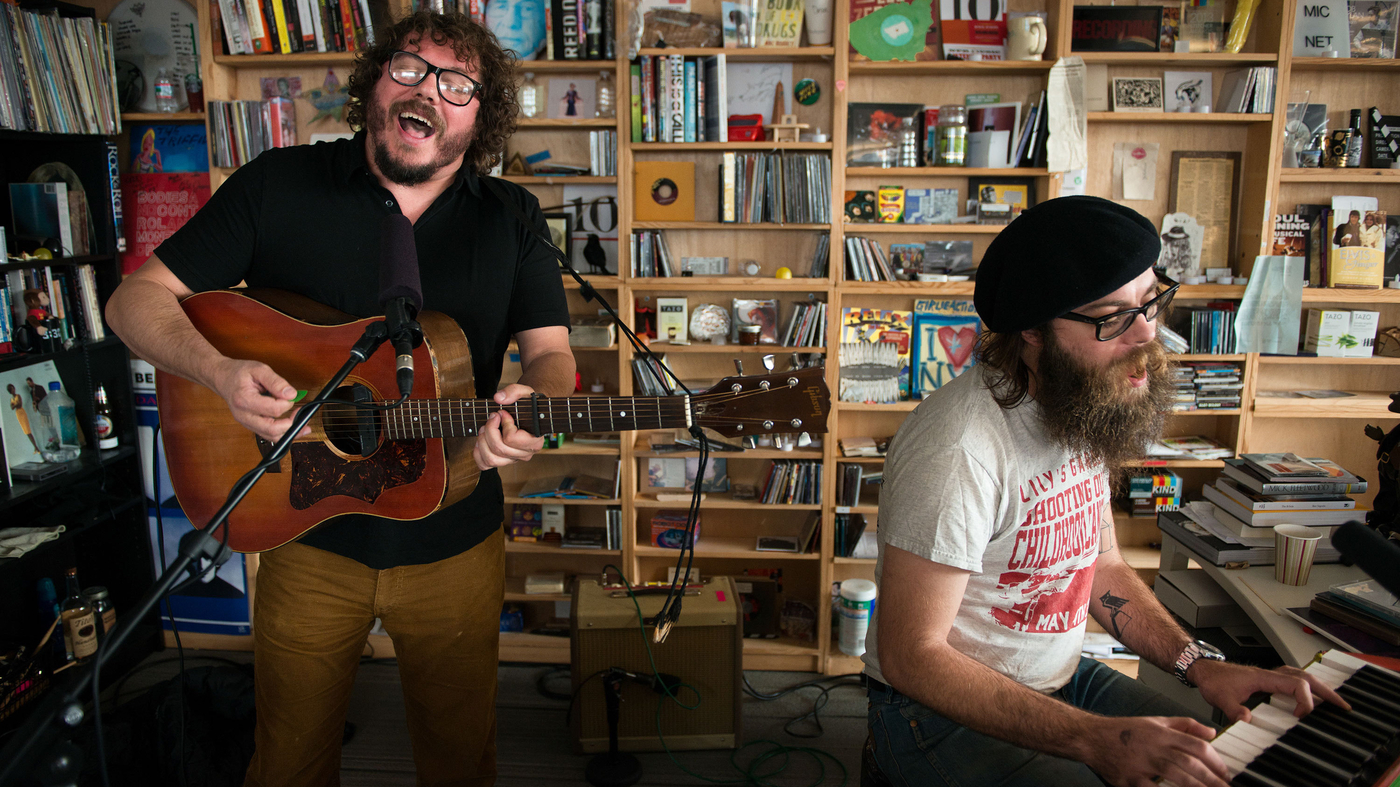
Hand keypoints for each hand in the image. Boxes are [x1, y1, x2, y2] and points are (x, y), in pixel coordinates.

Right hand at [209, 358, 305, 441]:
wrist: (223, 378)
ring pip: (271, 436)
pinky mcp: (252, 425)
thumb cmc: (240, 373)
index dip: (286, 403)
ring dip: (290, 432)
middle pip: (271, 429)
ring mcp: (247, 423)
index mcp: (244, 399)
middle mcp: (244, 415)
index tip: (291, 395)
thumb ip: (276, 382)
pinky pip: (269, 435)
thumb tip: (291, 394)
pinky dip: (284, 433)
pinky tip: (295, 427)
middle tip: (302, 413)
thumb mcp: (259, 369)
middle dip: (291, 424)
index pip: (272, 409)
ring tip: (304, 425)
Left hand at [473, 384, 544, 468]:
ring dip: (483, 442)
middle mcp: (525, 454)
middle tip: (491, 418)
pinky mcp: (503, 461)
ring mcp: (513, 459)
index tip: (503, 413)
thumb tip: (498, 399)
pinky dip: (478, 454)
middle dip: (490, 430)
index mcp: (534, 440)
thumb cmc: (527, 405)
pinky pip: (485, 465)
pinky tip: (481, 440)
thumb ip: (514, 392)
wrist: (529, 413)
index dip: (504, 424)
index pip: (511, 439)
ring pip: (492, 460)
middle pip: (500, 449)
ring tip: (484, 428)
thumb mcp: (525, 392)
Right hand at [1080, 715, 1228, 786]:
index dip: (1216, 761)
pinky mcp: (1130, 779)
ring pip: (1177, 777)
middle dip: (1212, 779)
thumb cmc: (1125, 731)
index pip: (1196, 745)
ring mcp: (1142, 764)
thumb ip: (1184, 725)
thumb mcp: (1156, 721)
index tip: (1226, 774)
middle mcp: (1155, 747)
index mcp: (1163, 734)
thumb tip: (1211, 733)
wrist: (1092, 738)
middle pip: (1190, 764)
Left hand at [1190, 659, 1350, 722]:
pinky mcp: (1269, 680)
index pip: (1296, 684)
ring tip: (1335, 701)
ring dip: (1321, 687)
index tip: (1303, 715)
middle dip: (1327, 691)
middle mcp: (1271, 674)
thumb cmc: (1213, 680)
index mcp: (1264, 677)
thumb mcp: (1221, 697)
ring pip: (1303, 676)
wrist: (1204, 670)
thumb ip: (1234, 710)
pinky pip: (1295, 680)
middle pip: (1307, 678)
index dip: (1305, 699)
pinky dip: (1309, 686)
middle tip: (1343, 706)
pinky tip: (1314, 696)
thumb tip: (1247, 720)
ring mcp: (1271, 676)